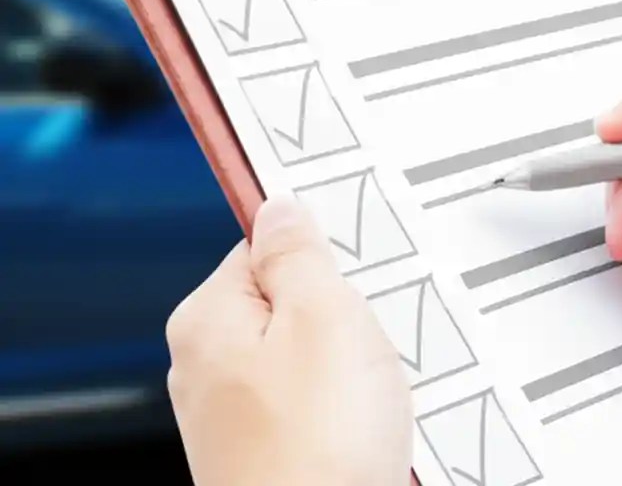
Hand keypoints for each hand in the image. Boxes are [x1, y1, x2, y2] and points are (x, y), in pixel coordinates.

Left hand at [165, 195, 411, 485]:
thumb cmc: (316, 451)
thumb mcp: (324, 318)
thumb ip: (301, 254)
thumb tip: (281, 209)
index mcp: (208, 321)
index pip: (265, 246)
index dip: (320, 255)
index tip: (352, 267)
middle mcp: (210, 368)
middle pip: (294, 304)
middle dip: (345, 319)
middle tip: (366, 345)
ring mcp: (239, 417)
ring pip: (315, 359)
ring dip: (355, 370)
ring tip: (370, 396)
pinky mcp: (270, 453)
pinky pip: (321, 407)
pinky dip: (351, 412)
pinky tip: (367, 429)